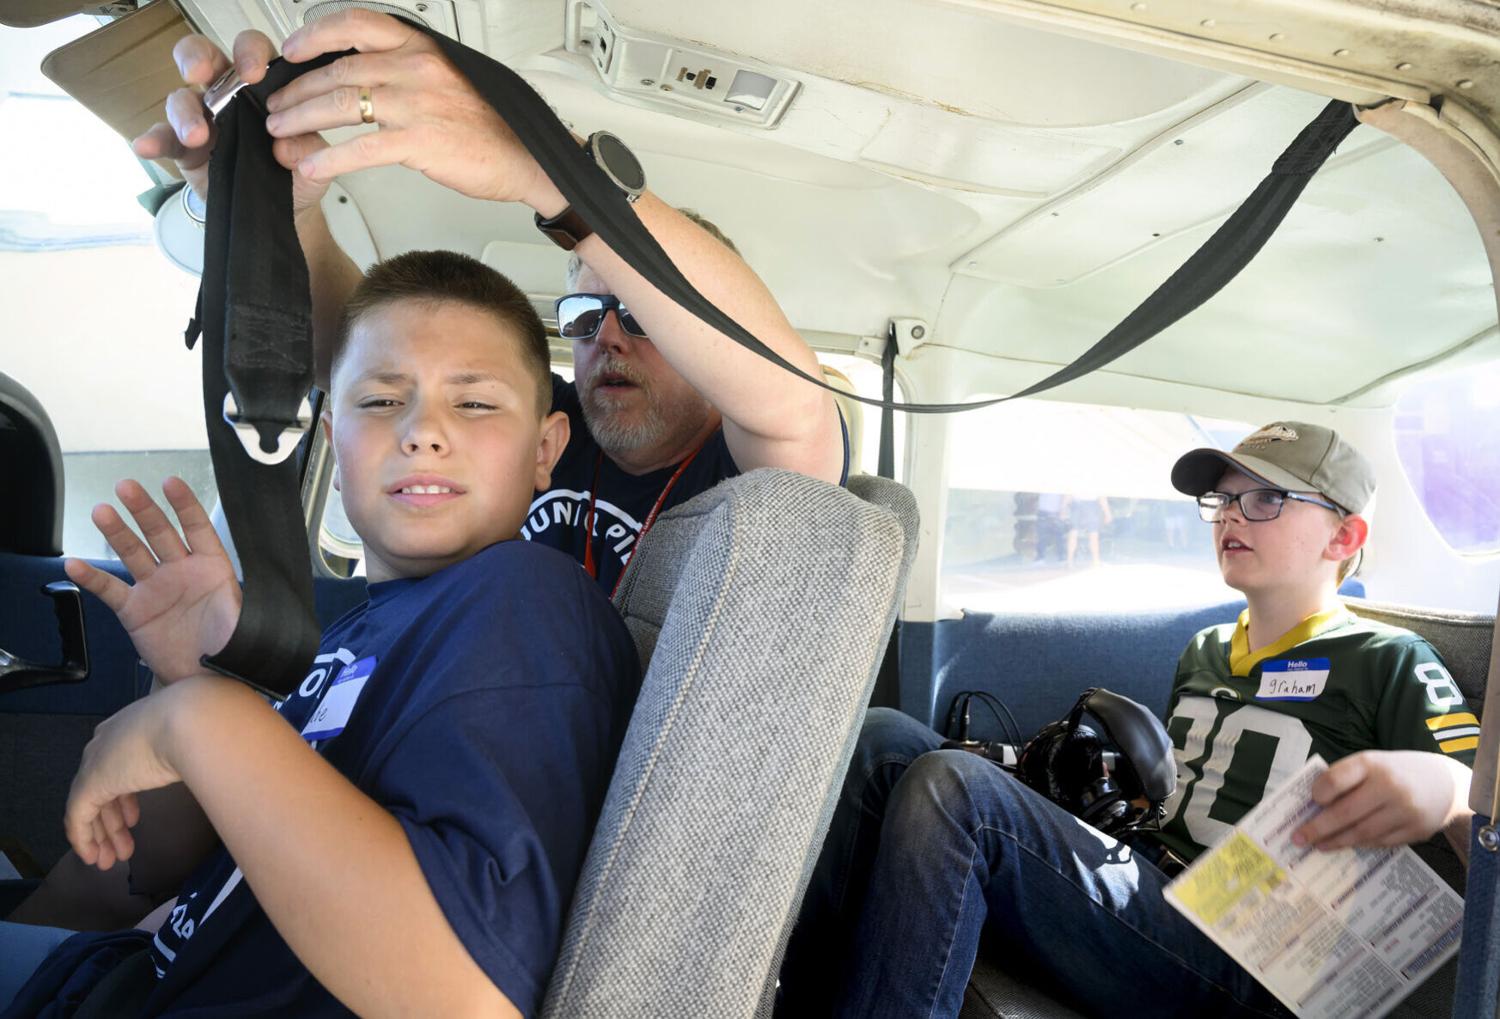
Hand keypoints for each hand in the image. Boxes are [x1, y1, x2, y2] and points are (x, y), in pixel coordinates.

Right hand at [64, 478, 240, 685]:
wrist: (205, 677)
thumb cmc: (230, 647)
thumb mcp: (242, 623)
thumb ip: (237, 607)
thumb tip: (242, 602)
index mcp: (212, 567)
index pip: (197, 527)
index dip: (184, 505)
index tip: (170, 483)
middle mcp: (181, 571)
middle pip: (160, 533)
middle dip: (144, 510)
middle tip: (127, 487)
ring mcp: (156, 588)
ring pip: (133, 553)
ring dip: (117, 532)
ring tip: (102, 511)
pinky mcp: (135, 610)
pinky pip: (110, 590)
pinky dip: (92, 578)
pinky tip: (75, 564)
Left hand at [65, 684, 188, 870]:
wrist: (188, 721)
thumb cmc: (198, 727)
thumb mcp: (189, 740)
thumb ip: (183, 754)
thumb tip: (202, 766)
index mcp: (127, 730)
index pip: (116, 769)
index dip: (123, 799)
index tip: (133, 820)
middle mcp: (105, 744)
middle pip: (102, 790)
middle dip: (112, 823)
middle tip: (124, 849)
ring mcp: (95, 763)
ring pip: (89, 807)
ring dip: (101, 836)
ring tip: (111, 861)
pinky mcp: (89, 784)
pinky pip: (78, 818)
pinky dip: (84, 840)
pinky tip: (93, 857)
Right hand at [131, 31, 330, 216]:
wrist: (281, 211)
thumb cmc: (295, 174)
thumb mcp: (312, 163)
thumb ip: (309, 150)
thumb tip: (289, 146)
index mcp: (262, 87)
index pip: (252, 52)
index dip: (250, 53)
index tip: (253, 72)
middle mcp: (228, 95)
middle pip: (205, 57)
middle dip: (198, 58)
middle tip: (200, 73)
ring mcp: (202, 119)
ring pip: (180, 98)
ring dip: (183, 113)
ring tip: (194, 136)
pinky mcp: (183, 147)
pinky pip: (163, 138)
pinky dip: (153, 140)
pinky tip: (147, 146)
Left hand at [264, 8, 560, 210]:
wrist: (528, 157)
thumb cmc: (493, 125)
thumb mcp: (450, 77)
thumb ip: (409, 69)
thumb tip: (369, 73)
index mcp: (422, 48)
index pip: (354, 24)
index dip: (314, 35)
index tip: (291, 50)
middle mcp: (416, 68)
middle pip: (338, 69)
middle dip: (297, 89)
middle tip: (278, 105)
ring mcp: (417, 104)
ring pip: (341, 104)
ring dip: (302, 119)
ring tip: (282, 131)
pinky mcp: (420, 141)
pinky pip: (361, 149)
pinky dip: (330, 158)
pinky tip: (312, 166)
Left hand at [1293, 751, 1466, 850]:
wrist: (1447, 784)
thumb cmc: (1395, 773)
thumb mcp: (1371, 764)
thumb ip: (1345, 780)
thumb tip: (1312, 807)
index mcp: (1371, 764)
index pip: (1336, 779)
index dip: (1319, 792)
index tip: (1311, 801)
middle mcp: (1388, 787)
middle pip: (1346, 812)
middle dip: (1318, 828)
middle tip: (1297, 838)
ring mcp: (1404, 811)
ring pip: (1362, 832)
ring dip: (1336, 841)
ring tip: (1318, 845)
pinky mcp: (1415, 831)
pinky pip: (1380, 842)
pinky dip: (1359, 844)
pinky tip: (1345, 844)